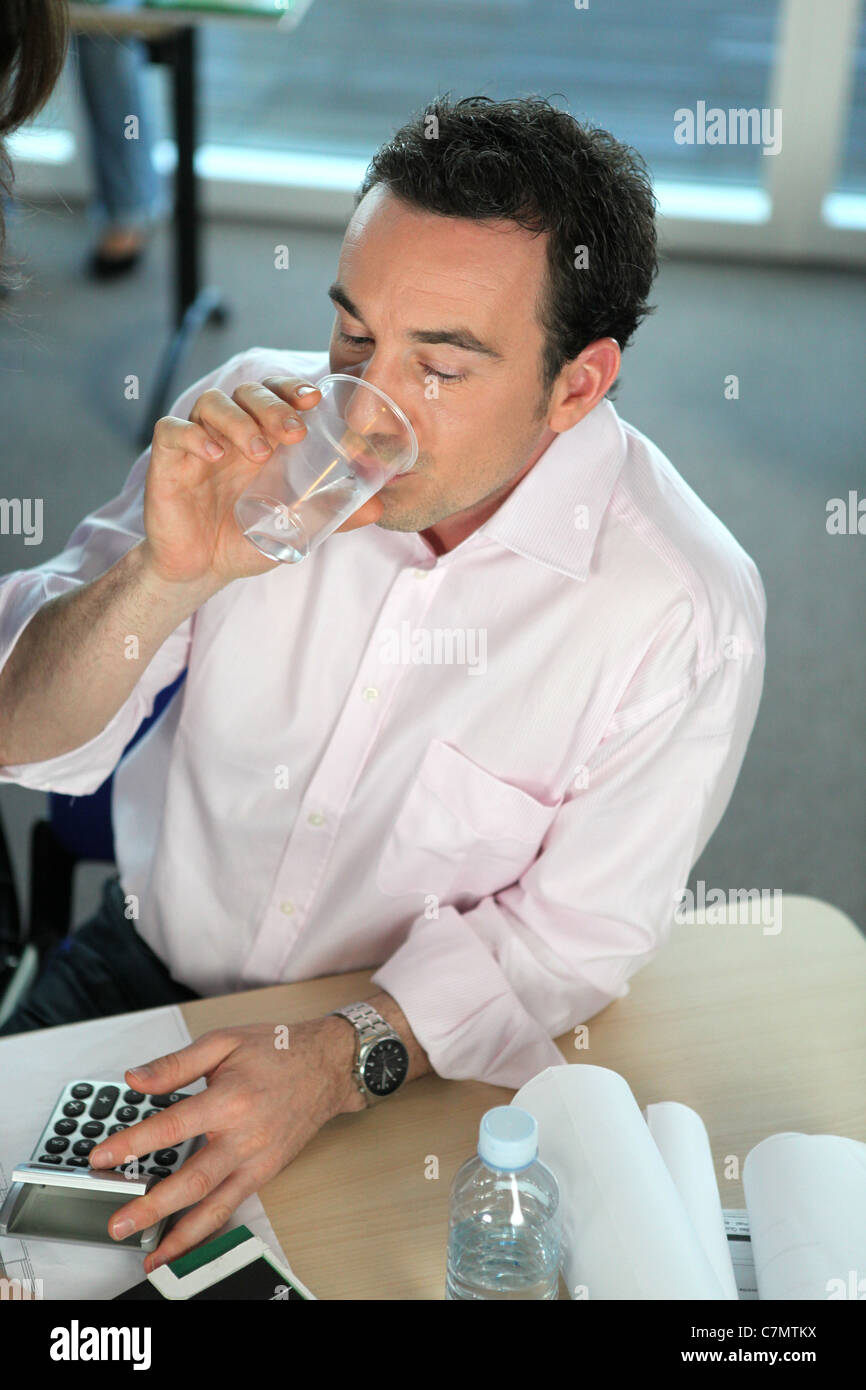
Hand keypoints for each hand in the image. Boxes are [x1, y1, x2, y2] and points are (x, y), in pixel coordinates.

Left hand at [87, 1017, 364, 1270]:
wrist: (327, 1066)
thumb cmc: (278, 1051)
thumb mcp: (224, 1042)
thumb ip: (176, 1064)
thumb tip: (135, 1079)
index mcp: (230, 1099)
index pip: (173, 1126)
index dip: (134, 1143)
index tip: (102, 1157)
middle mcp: (244, 1135)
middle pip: (193, 1179)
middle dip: (153, 1206)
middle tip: (119, 1223)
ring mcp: (257, 1159)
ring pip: (216, 1205)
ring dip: (181, 1234)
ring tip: (150, 1254)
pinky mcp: (265, 1172)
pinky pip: (233, 1206)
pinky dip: (208, 1230)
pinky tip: (185, 1243)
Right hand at [141, 377, 384, 588]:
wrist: (201, 569)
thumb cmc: (246, 538)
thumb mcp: (294, 527)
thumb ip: (333, 514)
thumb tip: (379, 507)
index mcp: (261, 436)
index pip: (276, 393)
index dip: (292, 388)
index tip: (314, 399)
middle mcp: (230, 431)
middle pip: (247, 392)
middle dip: (273, 405)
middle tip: (294, 432)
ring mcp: (197, 443)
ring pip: (212, 403)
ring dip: (239, 420)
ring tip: (259, 450)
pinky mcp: (167, 460)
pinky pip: (173, 430)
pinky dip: (193, 434)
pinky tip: (213, 454)